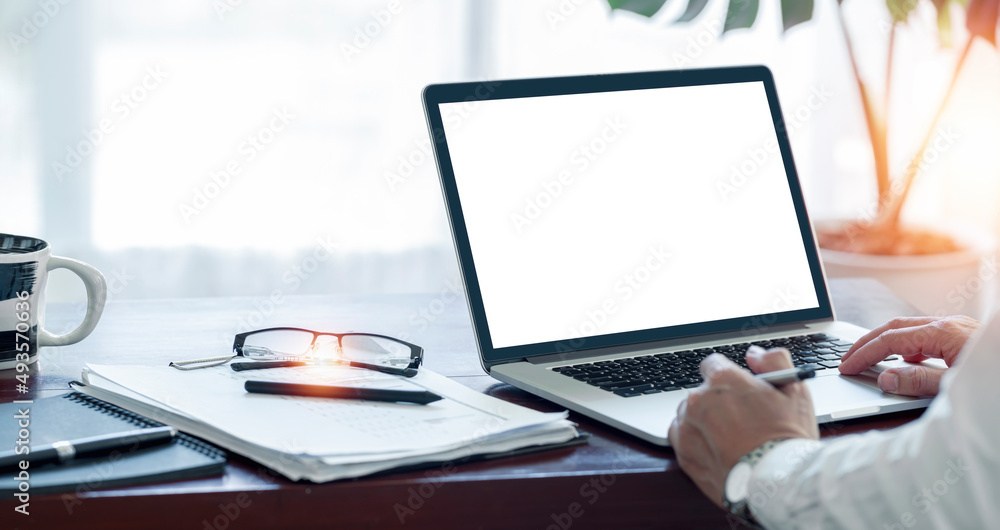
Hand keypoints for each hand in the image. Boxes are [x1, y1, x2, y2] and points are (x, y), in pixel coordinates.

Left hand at [667, 347, 818, 507]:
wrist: (779, 484)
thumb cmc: (788, 439)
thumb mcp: (794, 390)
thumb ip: (773, 361)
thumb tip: (754, 354)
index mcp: (722, 380)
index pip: (713, 364)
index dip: (728, 377)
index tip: (737, 390)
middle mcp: (699, 400)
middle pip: (702, 392)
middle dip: (718, 401)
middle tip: (741, 419)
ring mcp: (688, 427)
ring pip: (690, 414)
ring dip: (704, 421)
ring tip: (732, 438)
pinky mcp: (684, 453)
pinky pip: (682, 437)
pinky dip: (696, 441)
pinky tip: (717, 449)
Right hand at [838, 316, 978, 395]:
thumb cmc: (997, 378)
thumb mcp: (956, 385)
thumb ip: (919, 382)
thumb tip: (885, 379)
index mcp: (943, 333)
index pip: (891, 341)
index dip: (864, 354)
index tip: (847, 367)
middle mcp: (948, 324)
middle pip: (895, 327)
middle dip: (867, 342)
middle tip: (847, 358)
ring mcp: (957, 328)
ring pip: (910, 328)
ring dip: (886, 341)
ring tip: (868, 357)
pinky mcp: (964, 336)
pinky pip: (926, 334)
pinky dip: (907, 345)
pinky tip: (905, 359)